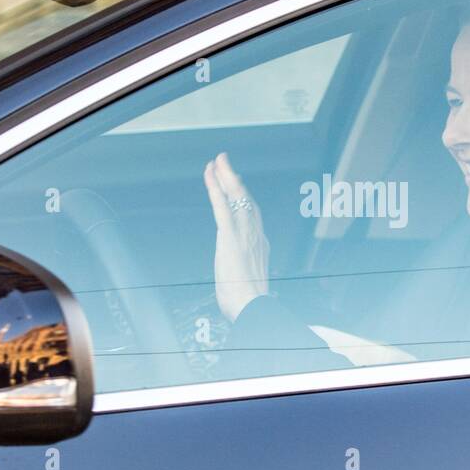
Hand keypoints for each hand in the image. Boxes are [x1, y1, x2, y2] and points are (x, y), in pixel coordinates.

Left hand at [203, 152, 269, 321]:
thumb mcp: (247, 283)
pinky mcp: (230, 236)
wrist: (253, 308)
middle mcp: (255, 234)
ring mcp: (244, 233)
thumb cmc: (248, 303)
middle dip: (233, 179)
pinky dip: (215, 187)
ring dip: (225, 176)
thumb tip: (239, 279)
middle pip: (246, 199)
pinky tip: (210, 174)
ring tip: (216, 161)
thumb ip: (243, 273)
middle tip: (223, 162)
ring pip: (235, 197)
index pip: (251, 214)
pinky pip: (222, 206)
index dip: (242, 197)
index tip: (235, 183)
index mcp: (259, 245)